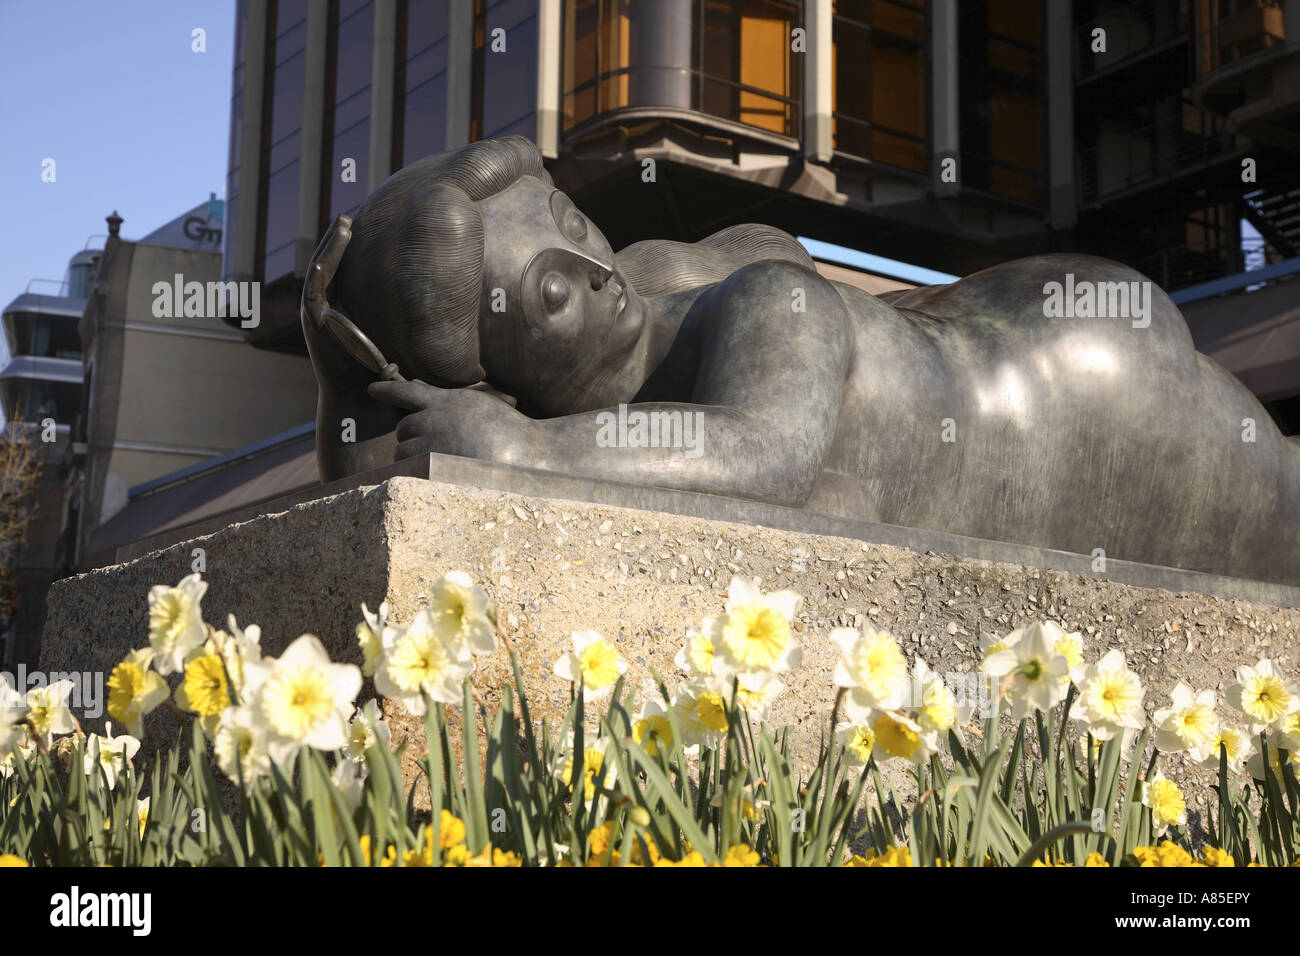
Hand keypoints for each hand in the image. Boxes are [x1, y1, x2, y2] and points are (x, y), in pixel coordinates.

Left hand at [367, 379, 529, 462]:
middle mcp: (434, 420)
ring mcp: (433, 445)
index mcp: (446, 401)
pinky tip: (434, 474)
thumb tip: (416, 388)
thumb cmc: (508, 430)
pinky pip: (411, 470)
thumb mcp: (478, 404)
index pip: (405, 392)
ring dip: (412, 455)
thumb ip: (447, 400)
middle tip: (433, 445)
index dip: (386, 389)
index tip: (372, 388)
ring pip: (403, 451)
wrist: (526, 454)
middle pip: (403, 427)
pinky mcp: (434, 469)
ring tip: (438, 461)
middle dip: (411, 436)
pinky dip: (417, 472)